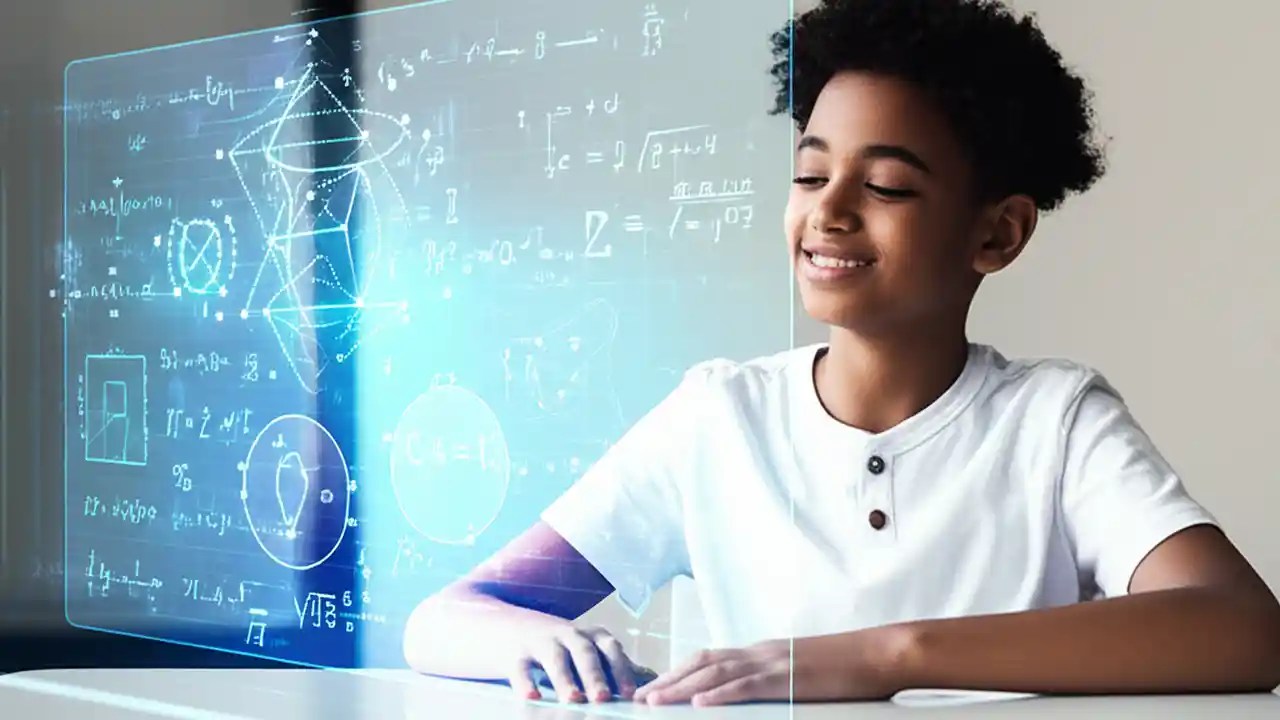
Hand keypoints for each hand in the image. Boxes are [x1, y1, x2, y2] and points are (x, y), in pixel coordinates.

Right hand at [508, 623, 656, 703]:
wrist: (497, 625)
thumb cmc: (551, 645)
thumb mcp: (582, 650)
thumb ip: (612, 665)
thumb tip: (651, 679)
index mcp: (588, 636)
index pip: (610, 648)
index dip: (621, 669)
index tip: (630, 694)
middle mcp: (566, 633)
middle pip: (584, 652)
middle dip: (595, 675)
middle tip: (603, 699)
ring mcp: (538, 640)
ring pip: (554, 658)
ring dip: (565, 678)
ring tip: (573, 699)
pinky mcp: (513, 653)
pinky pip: (519, 668)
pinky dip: (525, 682)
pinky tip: (530, 697)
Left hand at [633, 628, 910, 705]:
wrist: (881, 653)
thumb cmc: (850, 667)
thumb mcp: (803, 672)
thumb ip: (775, 680)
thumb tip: (754, 694)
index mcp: (764, 651)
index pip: (712, 657)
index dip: (680, 671)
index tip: (656, 686)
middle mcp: (762, 652)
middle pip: (704, 661)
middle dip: (669, 680)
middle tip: (641, 697)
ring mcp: (774, 662)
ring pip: (716, 672)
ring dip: (682, 687)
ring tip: (655, 701)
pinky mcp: (789, 677)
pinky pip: (747, 686)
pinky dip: (720, 694)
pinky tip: (699, 704)